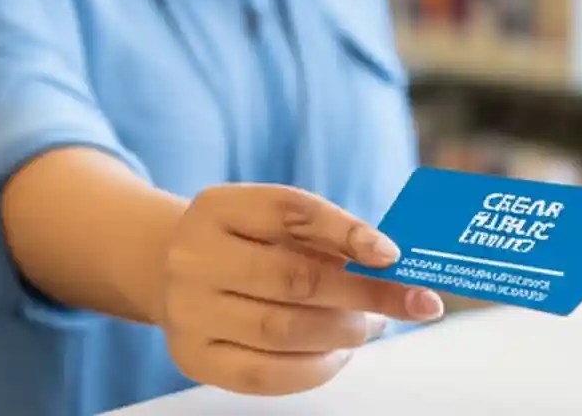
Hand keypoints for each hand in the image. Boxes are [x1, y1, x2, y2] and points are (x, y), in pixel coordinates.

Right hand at [156, 184, 442, 395]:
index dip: (347, 232)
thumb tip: (393, 264)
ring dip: (344, 332)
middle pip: (294, 279)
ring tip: (372, 325)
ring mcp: (188, 312)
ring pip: (283, 331)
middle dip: (364, 294)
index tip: (393, 254)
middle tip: (411, 301)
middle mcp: (194, 258)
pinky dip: (316, 367)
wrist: (170, 270)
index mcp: (218, 207)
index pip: (290, 212)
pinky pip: (265, 375)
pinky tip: (341, 353)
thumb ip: (327, 233)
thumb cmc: (245, 241)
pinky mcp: (194, 359)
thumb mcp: (275, 219)